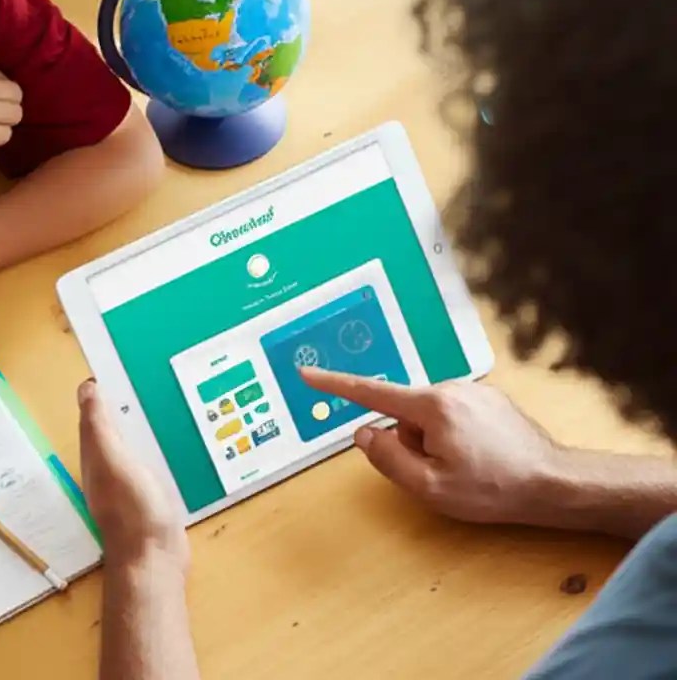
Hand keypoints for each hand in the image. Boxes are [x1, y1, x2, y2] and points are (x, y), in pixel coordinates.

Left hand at [78, 380, 188, 571]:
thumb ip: (99, 427)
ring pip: (130, 444)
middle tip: (148, 376)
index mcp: (95, 455)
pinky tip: (172, 440)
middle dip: (123, 403)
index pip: (93, 414)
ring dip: (140, 424)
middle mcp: (107, 467)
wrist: (154, 558)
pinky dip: (155, 446)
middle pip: (111, 427)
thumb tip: (86, 388)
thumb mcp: (113, 460)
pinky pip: (148, 461)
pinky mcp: (148, 495)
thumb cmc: (132, 508)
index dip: (101, 390)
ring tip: (163, 399)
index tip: (122, 364)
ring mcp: (128, 482)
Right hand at [300, 368, 558, 524]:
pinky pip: (452, 417)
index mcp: (431, 406)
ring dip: (434, 442)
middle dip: (410, 443)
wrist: (556, 484)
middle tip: (442, 473)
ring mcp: (474, 392)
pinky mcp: (490, 401)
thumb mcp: (430, 487)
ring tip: (468, 469)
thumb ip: (388, 458)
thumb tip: (365, 434)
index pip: (371, 392)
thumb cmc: (494, 489)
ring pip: (428, 418)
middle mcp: (451, 389)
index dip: (334, 385)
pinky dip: (454, 437)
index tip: (307, 374)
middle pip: (403, 415)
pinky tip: (481, 458)